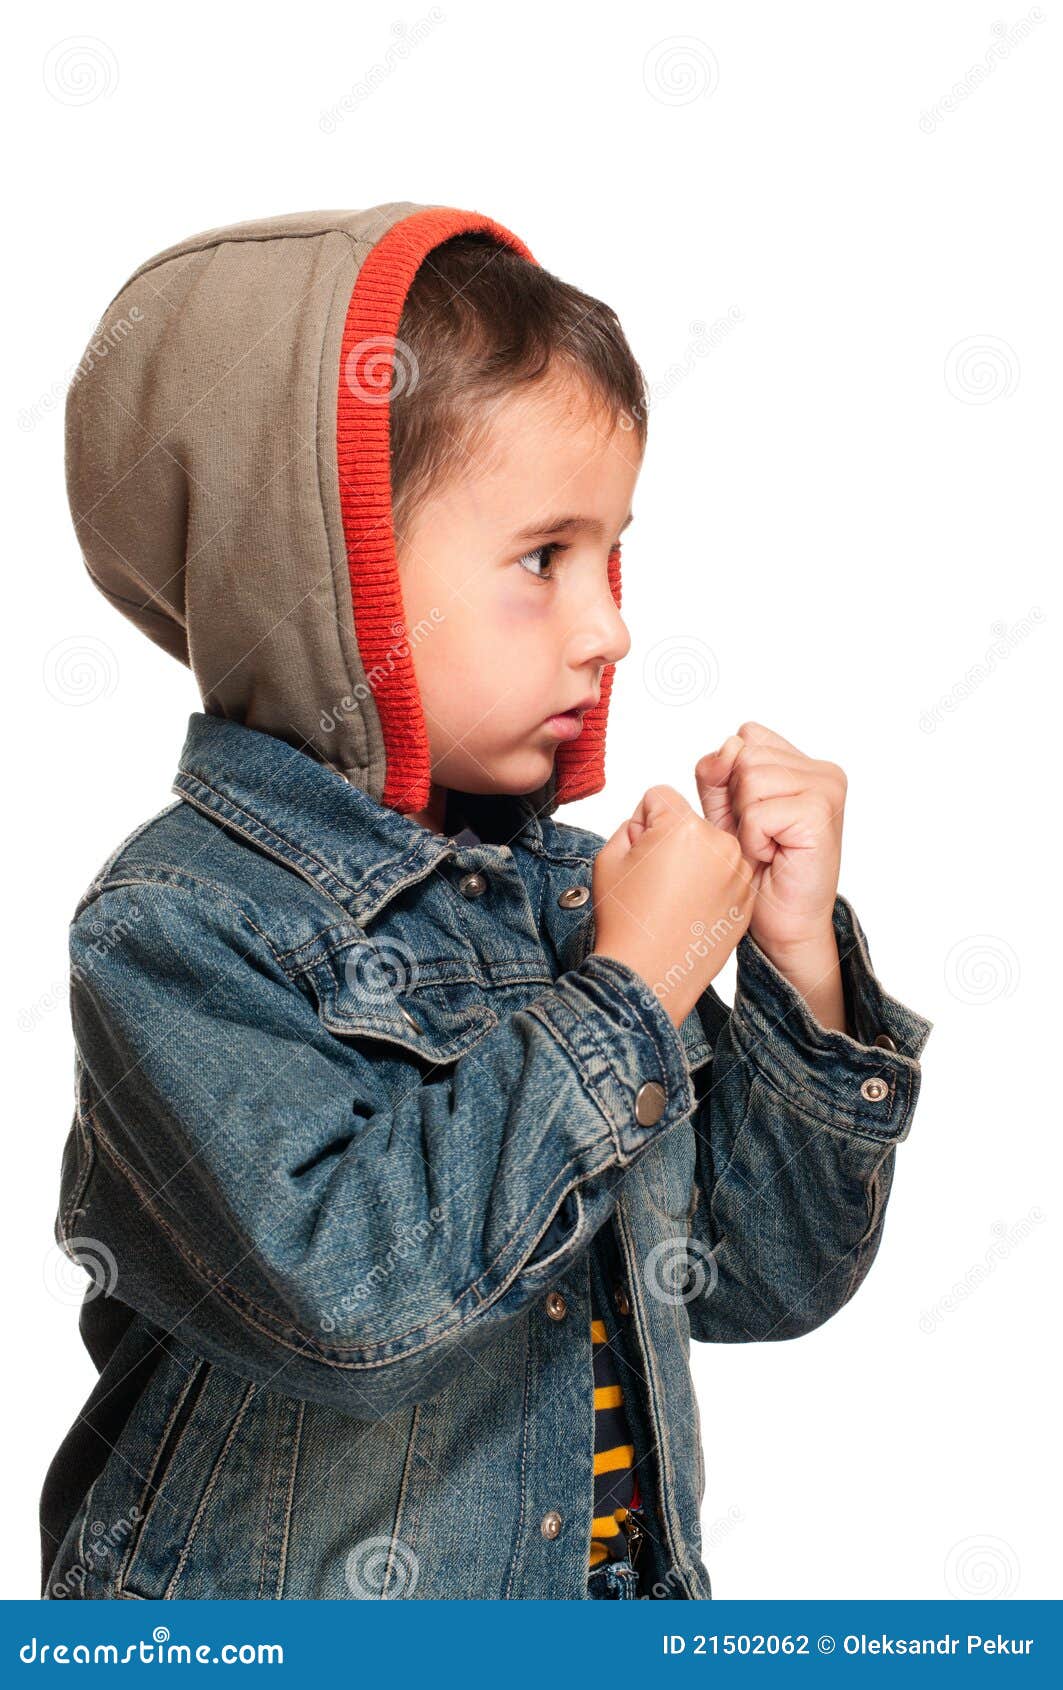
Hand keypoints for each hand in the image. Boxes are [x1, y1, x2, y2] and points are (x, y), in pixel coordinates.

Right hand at [591, 784, 758, 1028]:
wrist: (649, 975)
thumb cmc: (626, 920)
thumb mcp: (609, 855)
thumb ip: (632, 824)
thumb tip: (653, 823)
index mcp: (685, 827)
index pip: (661, 796)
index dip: (641, 822)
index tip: (638, 854)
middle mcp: (721, 844)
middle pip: (689, 822)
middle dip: (670, 841)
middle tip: (654, 880)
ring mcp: (739, 872)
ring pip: (710, 847)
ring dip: (694, 861)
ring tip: (673, 897)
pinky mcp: (748, 897)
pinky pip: (726, 874)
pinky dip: (711, 885)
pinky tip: (691, 910)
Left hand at [695, 721, 845, 962]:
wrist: (782, 922)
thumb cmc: (757, 869)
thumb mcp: (724, 810)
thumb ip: (717, 772)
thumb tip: (727, 747)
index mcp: (803, 763)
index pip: (745, 736)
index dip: (731, 778)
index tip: (751, 816)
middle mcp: (822, 770)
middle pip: (745, 754)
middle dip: (737, 802)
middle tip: (760, 836)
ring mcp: (827, 789)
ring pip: (750, 779)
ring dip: (745, 823)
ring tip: (766, 845)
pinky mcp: (821, 812)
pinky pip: (758, 812)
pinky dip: (754, 839)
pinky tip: (773, 855)